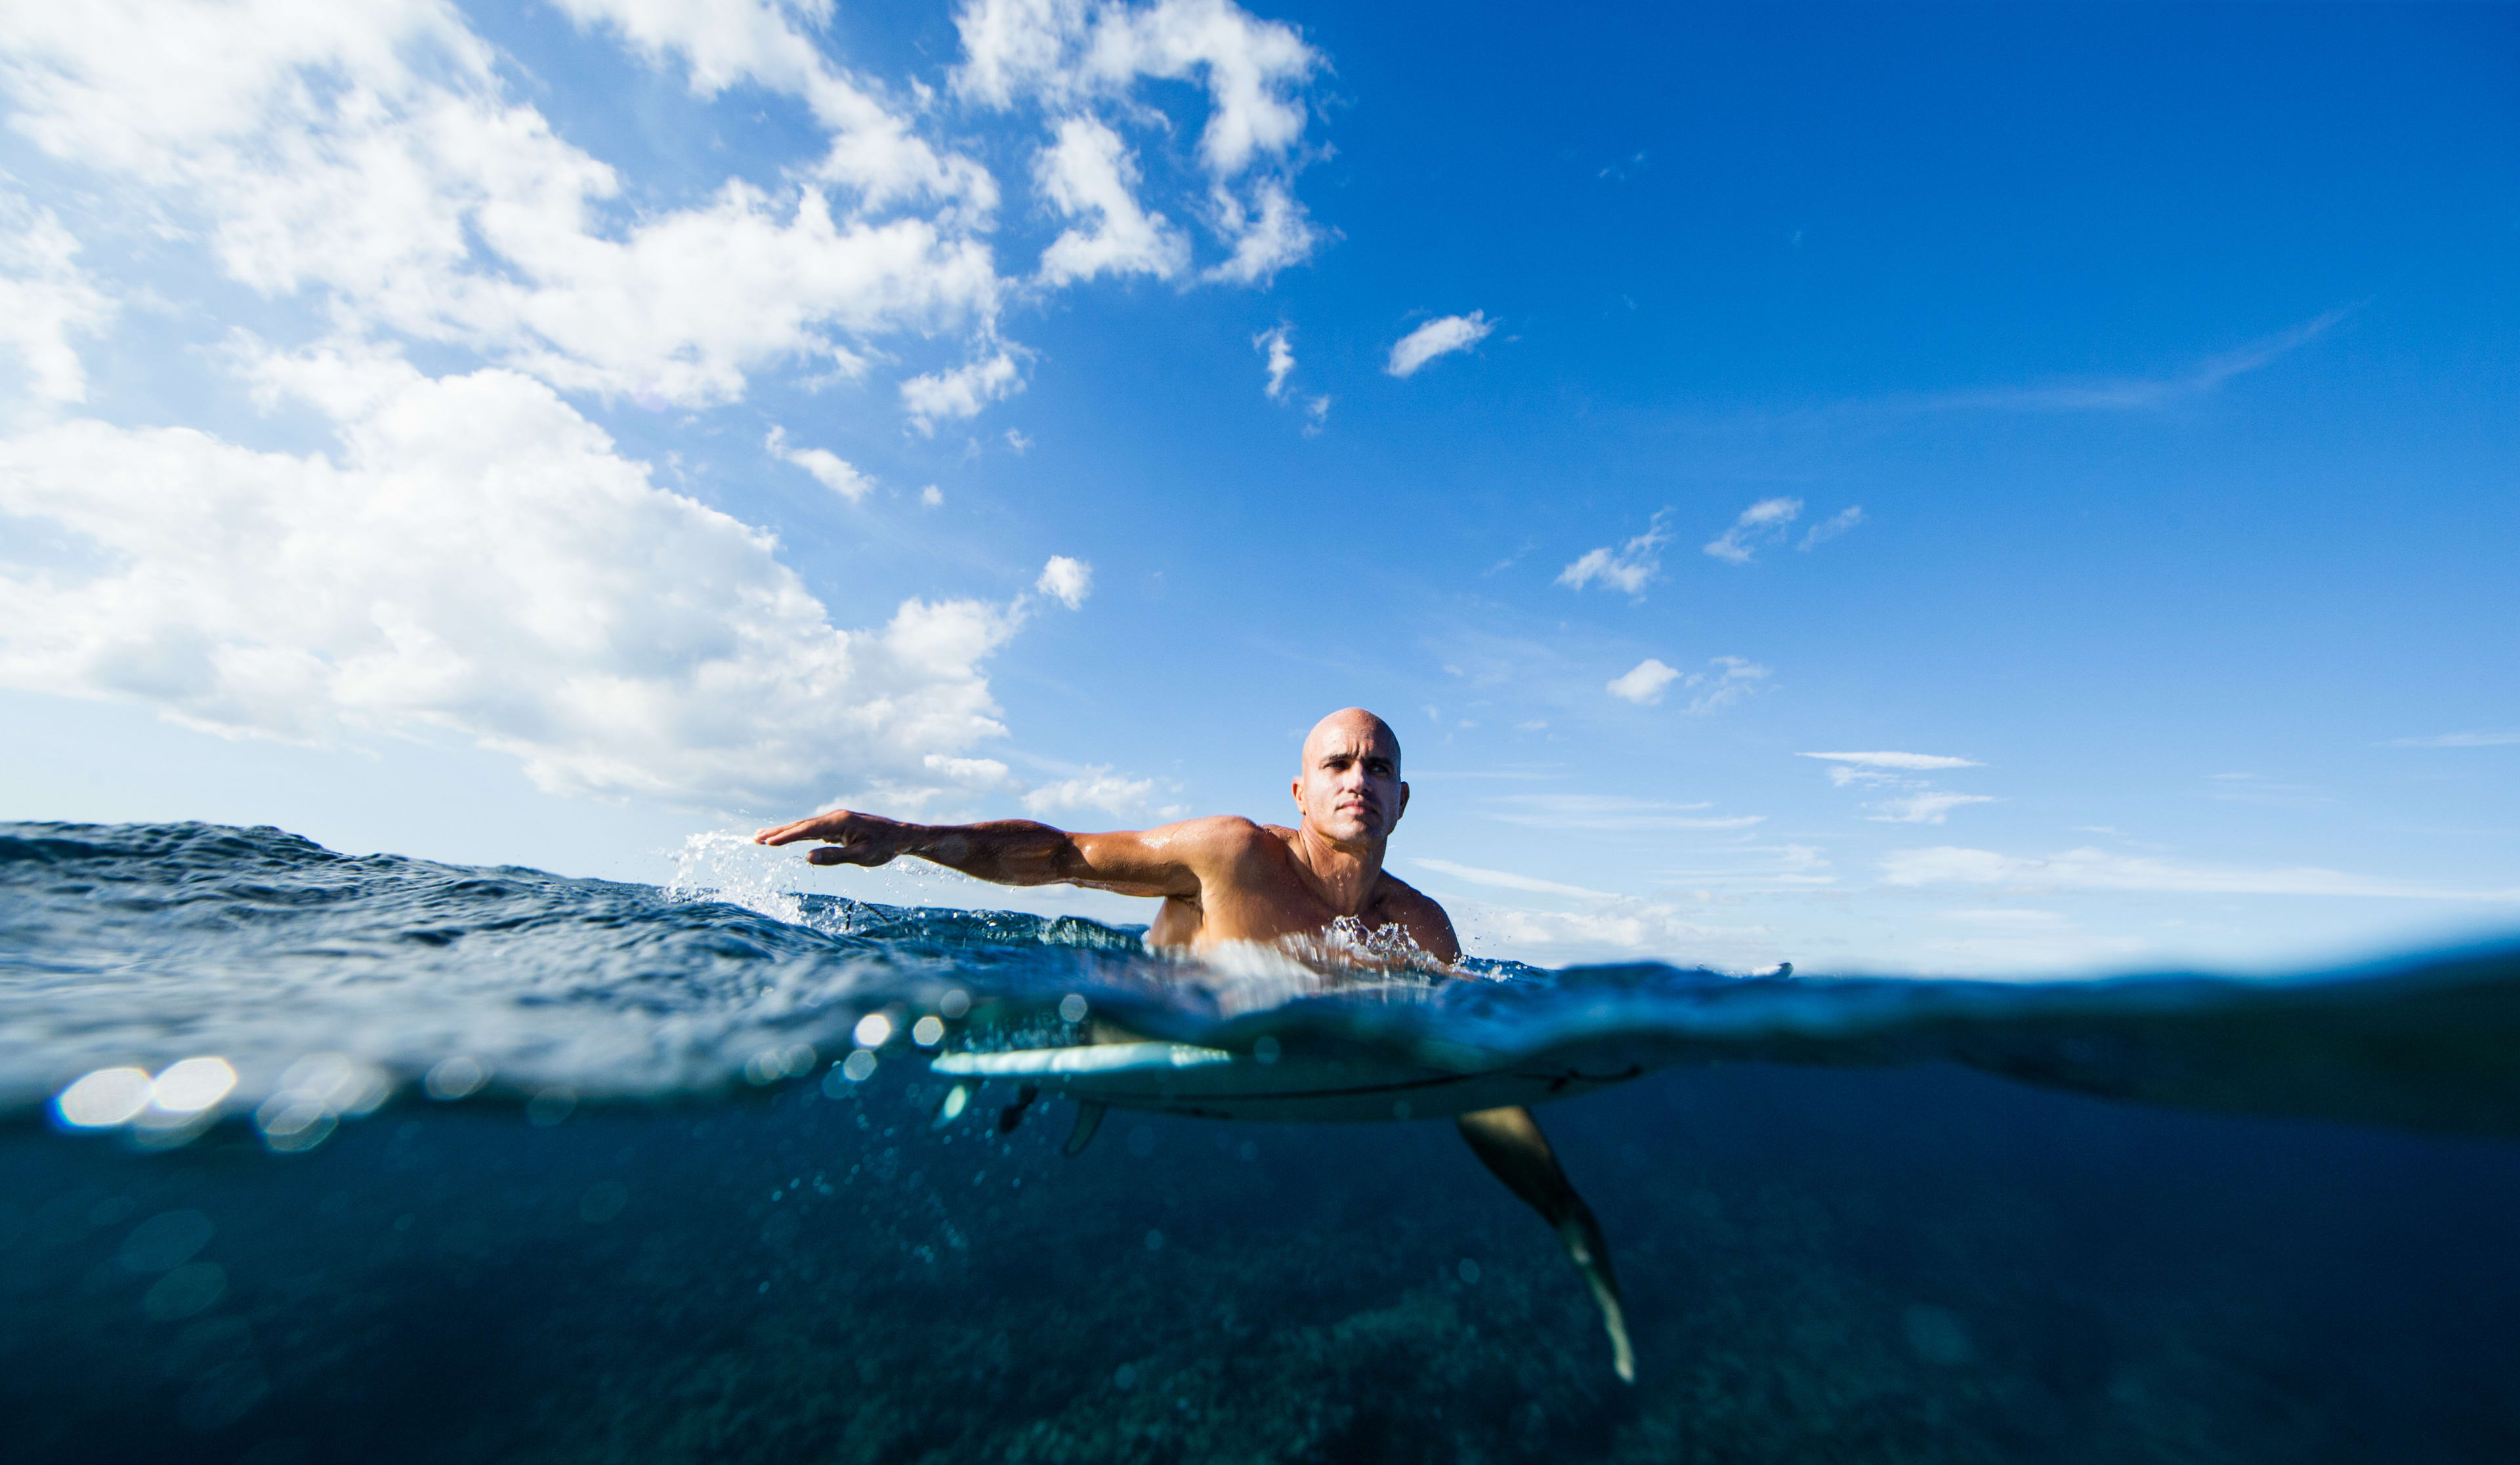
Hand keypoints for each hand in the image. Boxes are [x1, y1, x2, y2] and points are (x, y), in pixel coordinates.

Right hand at [751, 810, 913, 866]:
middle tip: (755, 838)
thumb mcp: (862, 856)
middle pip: (801, 825)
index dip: (785, 837)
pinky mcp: (838, 826)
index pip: (806, 830)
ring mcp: (836, 820)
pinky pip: (813, 830)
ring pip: (805, 826)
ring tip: (763, 837)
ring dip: (784, 831)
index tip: (767, 843)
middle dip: (777, 832)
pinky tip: (788, 837)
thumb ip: (835, 857)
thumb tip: (808, 858)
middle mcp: (835, 817)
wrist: (902, 836)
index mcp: (839, 821)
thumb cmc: (885, 847)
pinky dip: (798, 833)